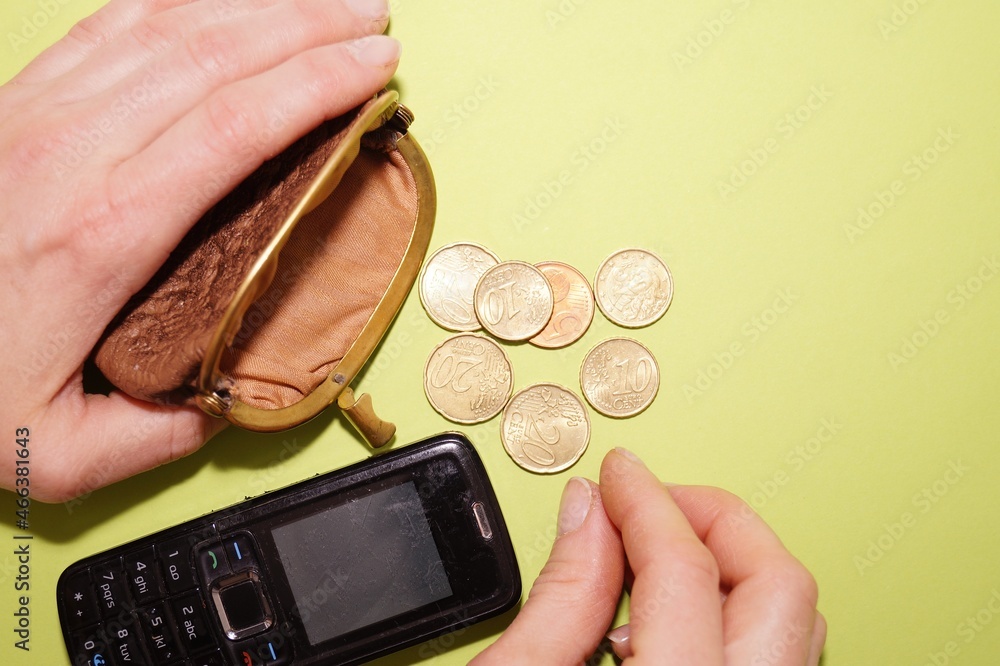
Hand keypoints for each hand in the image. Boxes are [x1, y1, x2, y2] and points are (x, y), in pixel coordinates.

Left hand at [0, 0, 398, 501]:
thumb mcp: (62, 452)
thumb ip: (163, 433)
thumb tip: (228, 399)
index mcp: (103, 232)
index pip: (236, 125)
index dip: (319, 85)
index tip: (377, 69)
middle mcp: (70, 153)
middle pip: (214, 56)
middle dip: (310, 28)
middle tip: (373, 22)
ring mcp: (36, 114)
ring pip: (167, 25)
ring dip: (259, 4)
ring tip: (325, 1)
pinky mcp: (17, 102)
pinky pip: (111, 23)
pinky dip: (180, 0)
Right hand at [472, 448, 825, 664]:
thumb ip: (559, 596)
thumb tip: (586, 511)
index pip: (683, 571)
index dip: (644, 503)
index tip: (617, 473)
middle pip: (776, 583)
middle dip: (710, 518)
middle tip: (649, 500)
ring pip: (797, 616)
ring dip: (730, 562)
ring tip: (660, 548)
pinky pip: (784, 650)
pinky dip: (737, 610)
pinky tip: (676, 614)